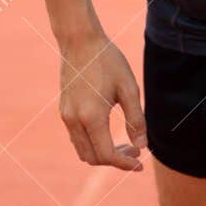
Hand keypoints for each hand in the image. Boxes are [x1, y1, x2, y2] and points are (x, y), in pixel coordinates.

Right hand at [57, 33, 146, 170]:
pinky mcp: (64, 111)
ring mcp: (66, 116)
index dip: (124, 164)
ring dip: (103, 154)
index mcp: (92, 116)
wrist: (79, 41)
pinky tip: (109, 134)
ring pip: (83, 151)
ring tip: (126, 145)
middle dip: (116, 160)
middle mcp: (74, 120)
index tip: (141, 165)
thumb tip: (142, 146)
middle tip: (137, 152)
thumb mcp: (129, 88)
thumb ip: (136, 119)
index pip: (107, 155)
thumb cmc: (108, 61)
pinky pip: (77, 138)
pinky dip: (93, 144)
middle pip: (93, 158)